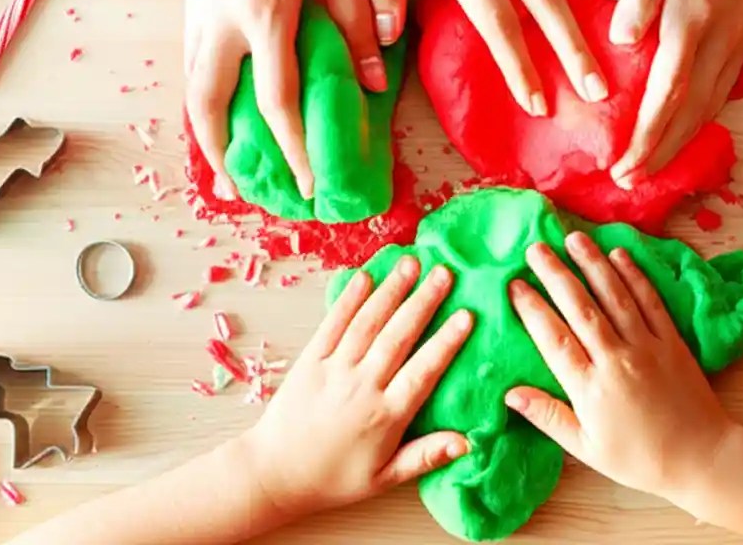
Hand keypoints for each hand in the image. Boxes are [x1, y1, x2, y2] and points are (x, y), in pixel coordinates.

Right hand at [182, 0, 380, 199]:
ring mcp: (198, 11)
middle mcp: (221, 20)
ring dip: (206, 131)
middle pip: (209, 107)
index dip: (293, 148)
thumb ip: (358, 20)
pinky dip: (200, 97)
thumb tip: (373, 81)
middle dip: (224, 154)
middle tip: (242, 189)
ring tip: (225, 161)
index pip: (276, 99)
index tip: (309, 183)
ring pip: (191, 88)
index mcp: (264, 11)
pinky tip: (217, 109)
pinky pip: (191, 64)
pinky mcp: (191, 0)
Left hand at [243, 256, 473, 516]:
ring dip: (391, 290)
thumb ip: (426, 456)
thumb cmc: (334, 479)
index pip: (422, 372)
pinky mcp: (310, 361)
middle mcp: (361, 387)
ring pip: (367, 323)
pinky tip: (366, 276)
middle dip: (423, 301)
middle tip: (445, 272)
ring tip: (411, 263)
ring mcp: (333, 370)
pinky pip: (333, 324)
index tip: (466, 315)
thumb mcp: (384, 478)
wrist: (274, 474)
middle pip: (397, 336)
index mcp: (384, 416)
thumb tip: (468, 443)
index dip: (445, 342)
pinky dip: (349, 299)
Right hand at [504, 233, 733, 504]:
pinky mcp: (672, 341)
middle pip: (581, 308)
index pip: (554, 339)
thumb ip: (549, 417)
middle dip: (556, 274)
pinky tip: (618, 255)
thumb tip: (510, 394)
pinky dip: (634, 276)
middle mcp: (617, 360)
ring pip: (615, 296)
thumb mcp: (587, 448)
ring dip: (592, 264)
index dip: (532, 308)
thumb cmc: (640, 458)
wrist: (702, 457)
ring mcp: (647, 346)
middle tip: (535, 247)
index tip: (514, 284)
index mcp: (591, 388)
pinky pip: (650, 301)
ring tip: (573, 238)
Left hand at [607, 0, 742, 187]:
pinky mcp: (740, 47)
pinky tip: (677, 141)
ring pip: (707, 110)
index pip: (667, 92)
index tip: (622, 163)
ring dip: (677, 147)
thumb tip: (622, 42)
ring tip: (647, 173)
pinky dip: (697, 125)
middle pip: (688, 114)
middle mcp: (718, 43)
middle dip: (658, 153)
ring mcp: (734, 48)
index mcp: (690, 21)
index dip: (646, 134)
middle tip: (627, 182)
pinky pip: (717, 96)